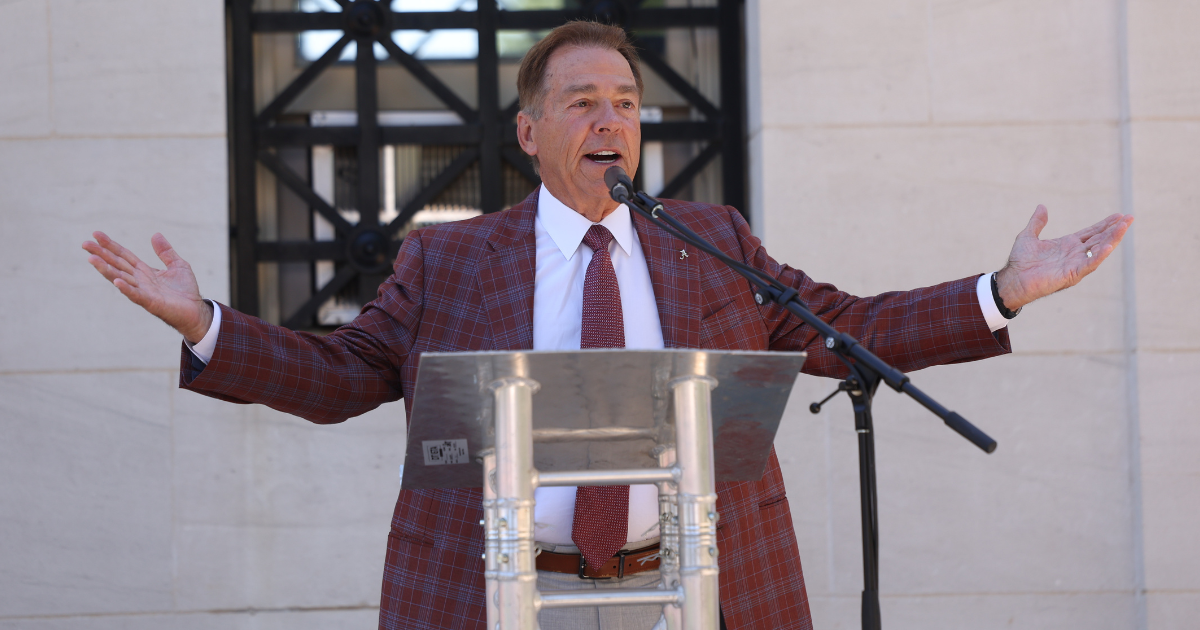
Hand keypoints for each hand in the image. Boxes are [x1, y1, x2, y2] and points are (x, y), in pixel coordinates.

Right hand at [82, 232, 213, 343]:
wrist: (196, 311)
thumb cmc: (185, 291)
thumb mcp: (178, 265)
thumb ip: (166, 252)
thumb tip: (155, 234)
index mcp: (144, 271)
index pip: (124, 256)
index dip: (110, 245)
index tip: (96, 234)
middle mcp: (139, 280)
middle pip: (117, 265)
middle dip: (101, 255)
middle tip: (85, 244)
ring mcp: (143, 292)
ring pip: (120, 278)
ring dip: (106, 269)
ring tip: (92, 259)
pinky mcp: (151, 302)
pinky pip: (136, 295)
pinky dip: (126, 288)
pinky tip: (116, 281)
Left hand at [995, 205, 1133, 310]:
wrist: (1013, 279)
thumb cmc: (1020, 261)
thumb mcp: (1028, 236)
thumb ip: (1037, 222)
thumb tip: (1042, 206)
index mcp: (1067, 244)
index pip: (1091, 232)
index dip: (1105, 224)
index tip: (1119, 215)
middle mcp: (1074, 254)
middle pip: (1100, 239)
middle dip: (1115, 229)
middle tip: (1129, 218)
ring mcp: (1075, 264)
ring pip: (1099, 250)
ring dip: (1112, 239)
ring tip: (1124, 227)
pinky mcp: (1072, 274)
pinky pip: (1089, 264)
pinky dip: (1099, 256)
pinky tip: (1109, 246)